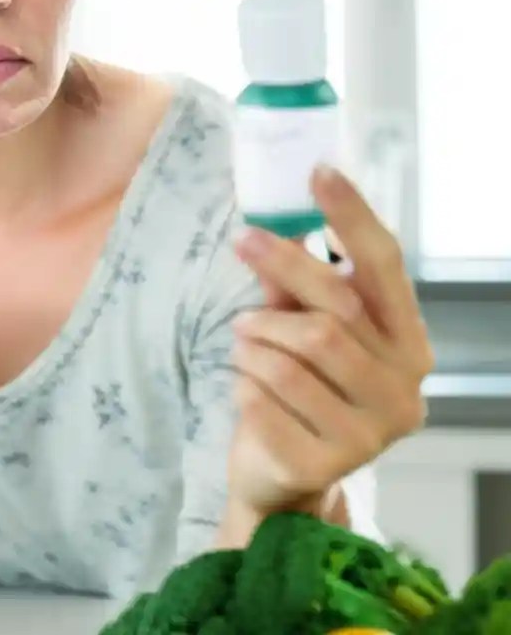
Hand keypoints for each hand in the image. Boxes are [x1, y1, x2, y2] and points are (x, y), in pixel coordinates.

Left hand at [225, 165, 434, 515]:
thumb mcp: (298, 331)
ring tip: (241, 338)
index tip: (318, 172)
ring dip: (253, 339)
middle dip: (280, 271)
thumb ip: (294, 286)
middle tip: (241, 242)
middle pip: (332, 313)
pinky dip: (241, 384)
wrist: (280, 477)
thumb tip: (274, 222)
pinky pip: (261, 399)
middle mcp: (404, 389)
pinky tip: (244, 388)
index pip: (385, 268)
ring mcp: (369, 434)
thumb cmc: (297, 392)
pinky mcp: (323, 463)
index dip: (352, 216)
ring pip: (291, 358)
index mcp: (409, 344)